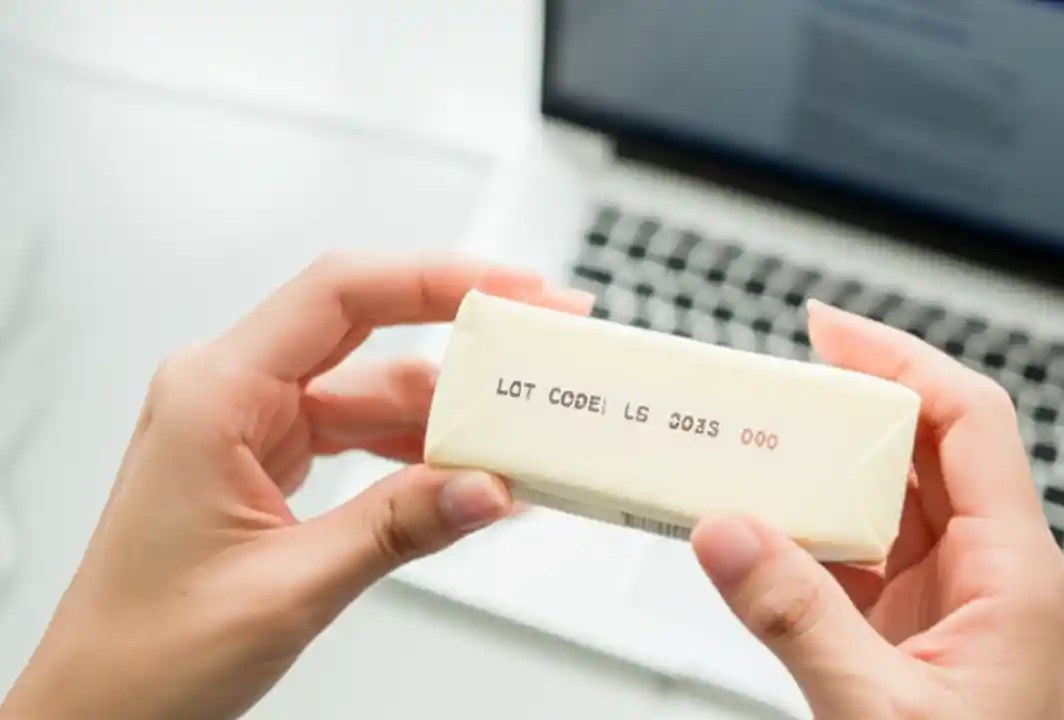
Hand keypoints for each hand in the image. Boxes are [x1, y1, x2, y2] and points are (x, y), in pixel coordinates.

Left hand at [1, 253, 591, 719]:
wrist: (100, 709)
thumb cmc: (142, 651)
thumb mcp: (287, 587)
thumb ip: (397, 527)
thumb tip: (486, 486)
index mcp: (213, 395)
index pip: (340, 295)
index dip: (437, 278)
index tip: (512, 290)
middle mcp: (231, 393)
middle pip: (368, 328)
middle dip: (460, 335)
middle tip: (538, 345)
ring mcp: (253, 425)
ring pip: (374, 387)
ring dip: (446, 412)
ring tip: (516, 431)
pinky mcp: (272, 458)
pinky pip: (362, 432)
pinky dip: (418, 452)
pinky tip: (468, 473)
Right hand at [691, 300, 1063, 718]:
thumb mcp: (877, 714)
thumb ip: (797, 620)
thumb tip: (726, 532)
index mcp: (1016, 576)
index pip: (970, 424)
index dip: (903, 362)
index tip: (831, 331)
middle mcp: (990, 574)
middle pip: (925, 448)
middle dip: (849, 405)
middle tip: (778, 379)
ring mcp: (950, 600)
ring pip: (889, 498)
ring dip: (823, 466)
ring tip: (758, 438)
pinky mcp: (910, 628)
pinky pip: (860, 551)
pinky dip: (809, 527)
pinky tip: (762, 520)